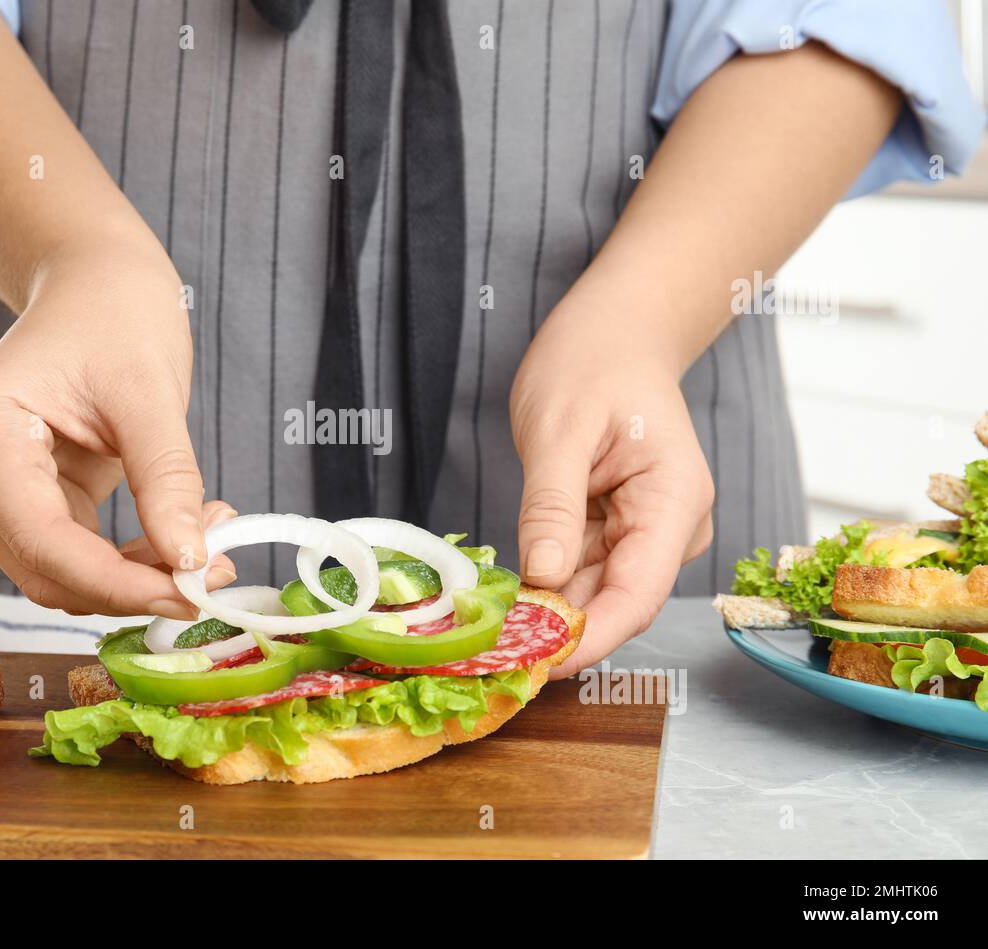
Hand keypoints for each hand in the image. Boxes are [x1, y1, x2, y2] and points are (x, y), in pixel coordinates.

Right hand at [0, 236, 233, 617]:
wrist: (96, 279)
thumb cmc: (116, 311)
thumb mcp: (151, 391)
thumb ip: (167, 478)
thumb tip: (191, 563)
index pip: (41, 541)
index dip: (116, 582)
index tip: (190, 593)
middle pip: (45, 569)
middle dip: (131, 586)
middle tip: (213, 578)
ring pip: (62, 571)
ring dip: (137, 576)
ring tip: (214, 546)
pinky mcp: (31, 495)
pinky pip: (78, 551)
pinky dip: (133, 557)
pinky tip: (188, 531)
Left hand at [510, 324, 713, 677]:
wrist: (613, 333)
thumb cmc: (594, 362)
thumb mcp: (559, 428)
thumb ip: (552, 505)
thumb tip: (542, 576)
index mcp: (674, 501)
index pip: (636, 595)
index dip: (587, 638)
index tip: (536, 665)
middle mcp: (669, 527)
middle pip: (615, 603)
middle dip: (557, 632)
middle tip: (489, 656)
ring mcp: (645, 532)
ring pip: (593, 594)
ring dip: (545, 615)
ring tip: (487, 634)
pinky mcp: (618, 531)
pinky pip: (580, 573)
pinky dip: (545, 588)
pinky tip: (505, 603)